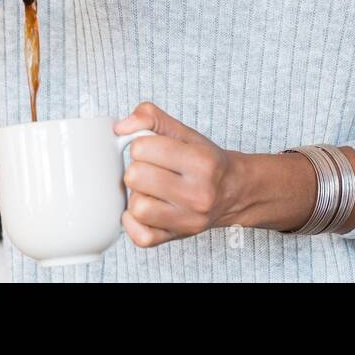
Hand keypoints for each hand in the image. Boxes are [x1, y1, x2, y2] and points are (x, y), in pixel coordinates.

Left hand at [114, 102, 243, 247]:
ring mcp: (189, 219)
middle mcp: (199, 193)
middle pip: (135, 177)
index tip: (153, 149)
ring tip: (150, 190)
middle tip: (150, 170)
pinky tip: (146, 208)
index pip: (142, 147)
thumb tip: (120, 128)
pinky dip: (135, 222)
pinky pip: (140, 236)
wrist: (234, 191)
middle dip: (137, 169)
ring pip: (137, 207)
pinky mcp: (178, 237)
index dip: (142, 145)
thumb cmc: (207, 161)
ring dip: (137, 196)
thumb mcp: (184, 132)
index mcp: (202, 162)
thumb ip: (151, 117)